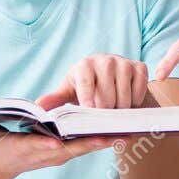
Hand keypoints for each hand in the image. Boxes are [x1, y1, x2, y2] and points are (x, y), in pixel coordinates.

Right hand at [0, 118, 117, 178]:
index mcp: (25, 149)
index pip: (39, 148)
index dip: (50, 146)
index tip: (60, 143)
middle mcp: (45, 154)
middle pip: (72, 147)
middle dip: (93, 141)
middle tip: (116, 134)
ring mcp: (56, 155)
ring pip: (84, 147)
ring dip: (106, 139)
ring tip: (130, 131)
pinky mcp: (62, 152)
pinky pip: (86, 145)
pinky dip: (103, 138)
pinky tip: (122, 131)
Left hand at [36, 53, 152, 109]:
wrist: (105, 73)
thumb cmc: (84, 85)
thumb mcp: (68, 91)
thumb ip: (54, 99)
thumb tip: (37, 106)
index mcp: (84, 65)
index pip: (86, 84)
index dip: (88, 99)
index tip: (90, 112)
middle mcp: (105, 60)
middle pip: (107, 95)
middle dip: (105, 112)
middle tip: (102, 118)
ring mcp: (123, 62)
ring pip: (125, 95)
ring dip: (120, 109)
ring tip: (113, 112)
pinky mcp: (139, 66)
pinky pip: (141, 89)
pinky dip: (136, 100)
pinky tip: (127, 101)